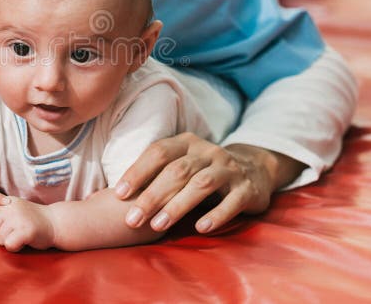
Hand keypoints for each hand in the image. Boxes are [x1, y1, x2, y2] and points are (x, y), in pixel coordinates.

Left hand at [0, 197, 54, 251]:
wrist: (56, 223)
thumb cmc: (33, 222)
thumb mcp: (13, 216)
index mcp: (5, 201)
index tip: (5, 226)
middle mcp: (10, 206)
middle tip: (15, 232)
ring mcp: (17, 217)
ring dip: (8, 242)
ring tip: (21, 235)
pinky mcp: (25, 230)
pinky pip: (9, 245)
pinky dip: (15, 248)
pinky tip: (24, 241)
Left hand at [114, 133, 304, 233]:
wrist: (255, 169)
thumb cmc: (204, 171)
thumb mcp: (183, 163)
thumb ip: (158, 174)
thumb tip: (116, 196)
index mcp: (186, 142)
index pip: (158, 152)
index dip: (137, 172)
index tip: (119, 194)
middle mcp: (207, 151)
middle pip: (176, 171)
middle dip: (151, 196)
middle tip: (132, 220)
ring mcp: (229, 168)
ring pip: (201, 184)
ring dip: (177, 206)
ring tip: (158, 226)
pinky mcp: (247, 189)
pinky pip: (231, 202)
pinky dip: (216, 215)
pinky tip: (200, 228)